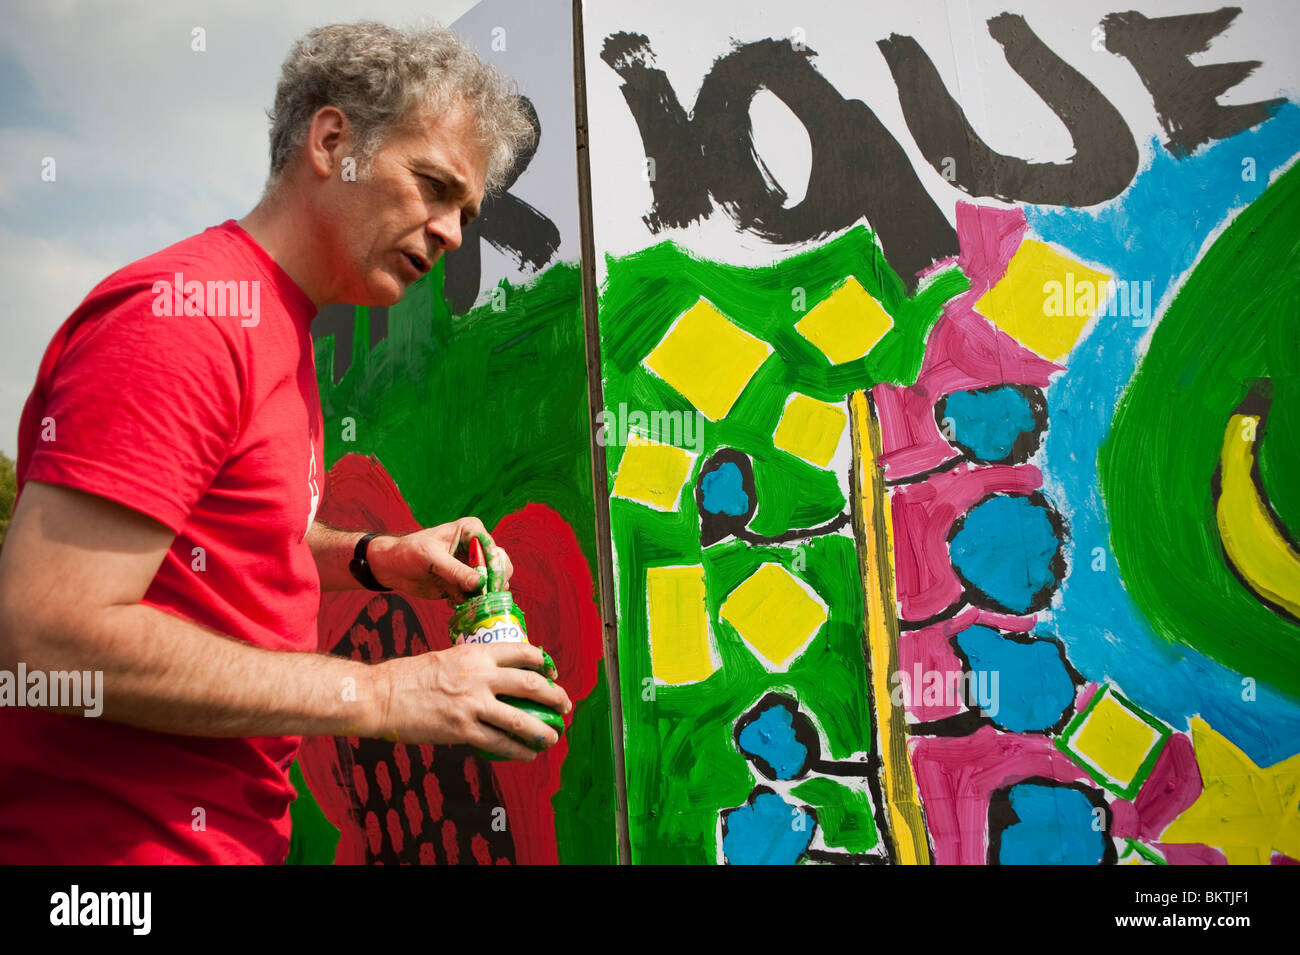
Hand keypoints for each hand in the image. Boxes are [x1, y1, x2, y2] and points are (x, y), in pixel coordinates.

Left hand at [366, 517, 512, 602]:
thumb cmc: (408, 552)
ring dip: (482, 595)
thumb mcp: (430, 558)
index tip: (489, 586)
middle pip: (500, 566)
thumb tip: (479, 583)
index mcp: (470, 531)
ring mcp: (472, 566)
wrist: (392, 566)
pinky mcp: (465, 582)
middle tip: (482, 598)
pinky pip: (478, 594)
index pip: (493, 549)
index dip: (495, 568)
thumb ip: (454, 570)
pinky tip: (452, 601)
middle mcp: (476, 547)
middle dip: (493, 584)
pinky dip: (470, 601)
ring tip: (463, 600)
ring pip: (492, 582)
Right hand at [370, 642, 570, 759]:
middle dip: (555, 696)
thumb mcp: (446, 657)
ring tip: (554, 736)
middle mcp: (480, 677)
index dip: (543, 662)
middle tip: (564, 705)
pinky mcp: (462, 731)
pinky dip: (518, 750)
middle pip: (531, 684)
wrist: (382, 696)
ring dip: (543, 730)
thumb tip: (495, 675)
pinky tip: (528, 754)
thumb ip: (473, 665)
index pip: (522, 652)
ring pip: (521, 719)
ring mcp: (472, 705)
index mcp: (476, 654)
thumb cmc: (410, 676)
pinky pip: (499, 743)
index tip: (551, 672)